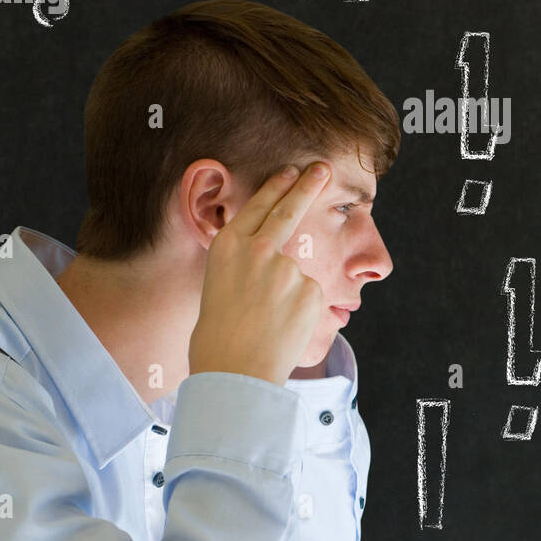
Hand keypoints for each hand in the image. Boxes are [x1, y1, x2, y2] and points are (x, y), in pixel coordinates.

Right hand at [188, 162, 329, 385]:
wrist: (235, 373)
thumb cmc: (217, 339)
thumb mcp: (218, 287)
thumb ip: (244, 267)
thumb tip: (269, 263)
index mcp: (227, 247)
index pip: (257, 208)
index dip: (276, 188)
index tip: (291, 172)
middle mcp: (258, 249)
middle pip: (288, 210)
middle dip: (308, 185)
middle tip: (323, 168)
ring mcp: (287, 267)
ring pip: (296, 274)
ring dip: (288, 296)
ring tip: (266, 324)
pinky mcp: (311, 289)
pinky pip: (309, 297)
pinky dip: (299, 312)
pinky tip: (282, 329)